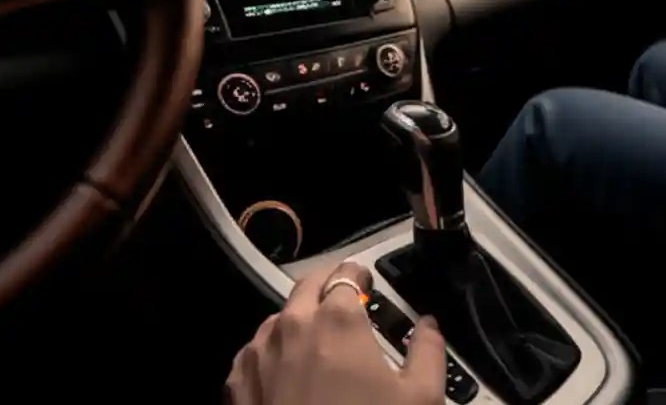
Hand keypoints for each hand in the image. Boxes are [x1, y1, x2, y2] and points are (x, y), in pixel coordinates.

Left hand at [225, 261, 444, 404]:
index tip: (366, 282)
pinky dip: (272, 352)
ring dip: (298, 320)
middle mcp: (292, 326)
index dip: (359, 273)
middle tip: (344, 300)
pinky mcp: (238, 383)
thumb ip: (428, 351)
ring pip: (279, 318)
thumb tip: (428, 325)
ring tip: (317, 341)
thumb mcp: (419, 397)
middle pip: (307, 287)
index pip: (345, 274)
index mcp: (336, 320)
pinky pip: (254, 352)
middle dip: (327, 286)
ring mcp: (258, 353)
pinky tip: (286, 371)